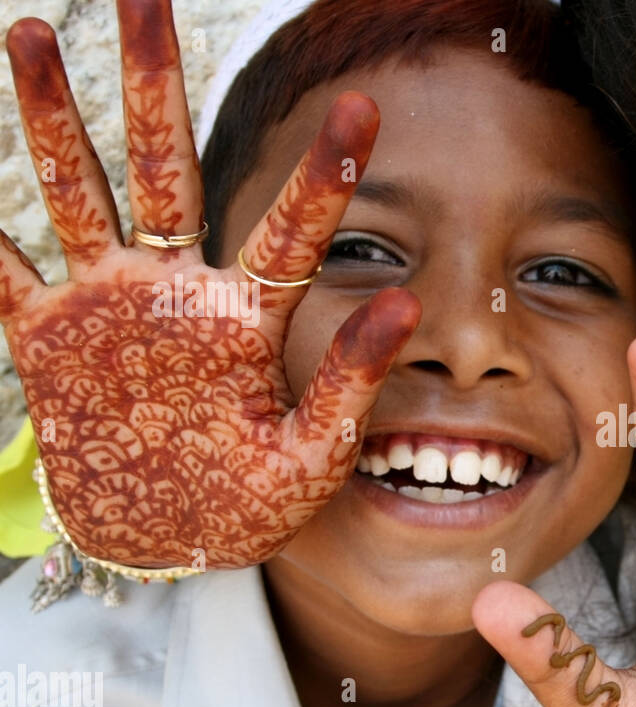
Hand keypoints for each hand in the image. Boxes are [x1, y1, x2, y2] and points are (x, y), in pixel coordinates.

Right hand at [0, 0, 418, 568]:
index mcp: (248, 318)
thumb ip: (349, 382)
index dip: (325, 174)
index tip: (362, 107)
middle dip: (154, 86)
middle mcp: (176, 292)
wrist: (170, 543)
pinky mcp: (47, 339)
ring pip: (78, 193)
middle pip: (165, 171)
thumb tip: (410, 305)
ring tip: (36, 33)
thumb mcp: (312, 455)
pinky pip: (1, 274)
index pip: (290, 232)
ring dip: (55, 118)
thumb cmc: (251, 504)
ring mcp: (107, 307)